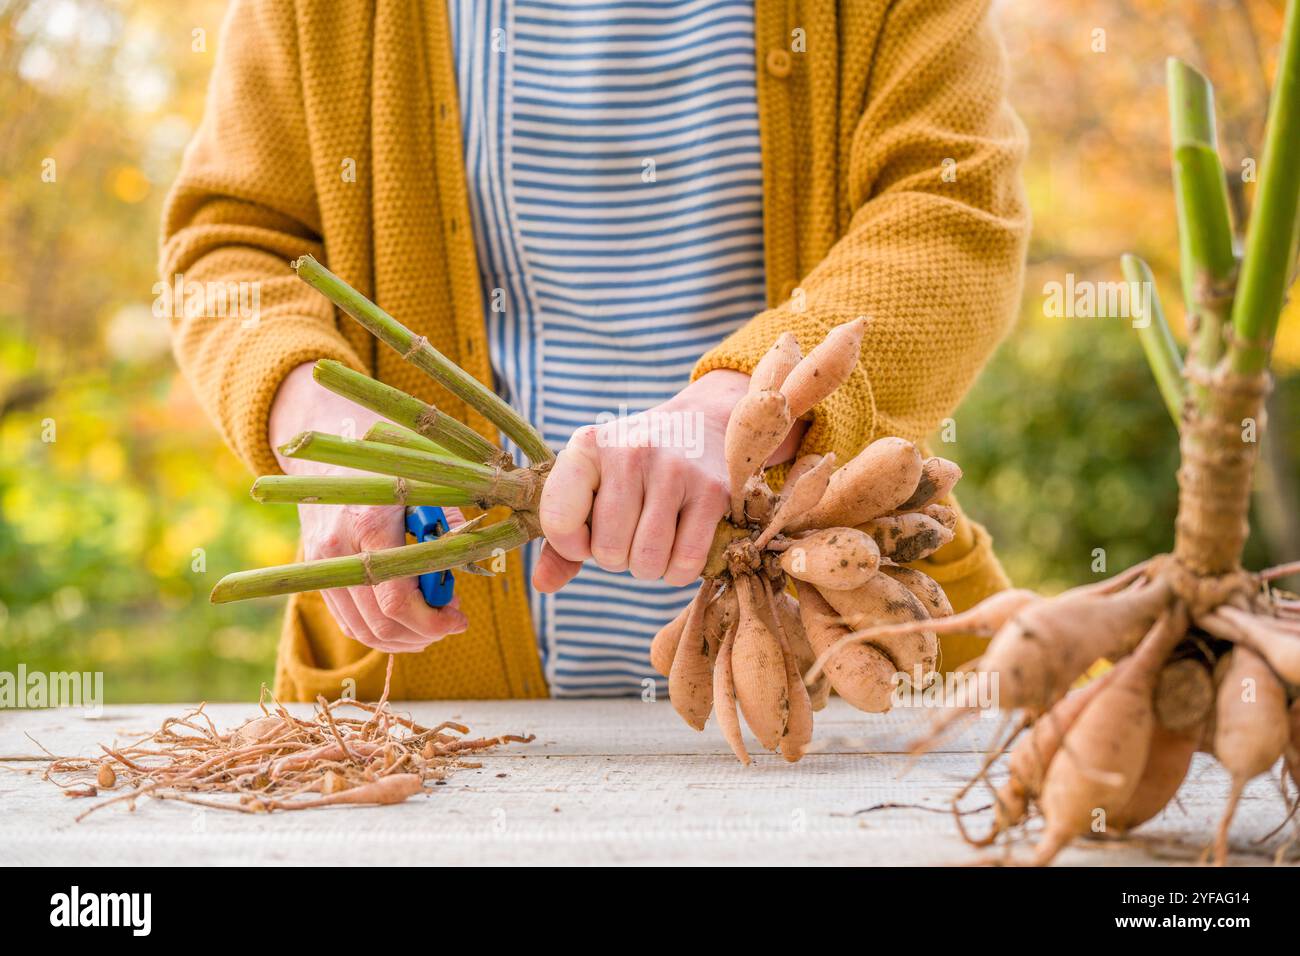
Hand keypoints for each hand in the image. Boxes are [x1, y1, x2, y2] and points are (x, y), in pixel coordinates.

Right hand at [269, 362, 468, 651]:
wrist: (326, 443)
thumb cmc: (387, 459)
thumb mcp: (427, 479)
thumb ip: (451, 521)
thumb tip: (476, 562)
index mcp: (371, 523)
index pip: (397, 598)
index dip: (433, 620)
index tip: (461, 620)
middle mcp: (339, 547)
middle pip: (380, 620)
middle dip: (423, 633)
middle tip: (452, 624)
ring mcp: (321, 560)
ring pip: (360, 628)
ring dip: (401, 639)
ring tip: (432, 628)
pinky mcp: (314, 567)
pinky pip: (345, 618)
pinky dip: (376, 630)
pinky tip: (404, 624)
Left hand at [534, 370, 805, 591]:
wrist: (701, 425)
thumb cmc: (632, 465)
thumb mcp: (590, 481)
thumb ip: (561, 533)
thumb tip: (544, 584)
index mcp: (588, 446)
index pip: (559, 522)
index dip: (572, 546)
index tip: (587, 535)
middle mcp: (631, 452)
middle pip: (608, 551)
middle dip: (616, 558)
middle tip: (629, 534)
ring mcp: (675, 470)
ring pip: (648, 561)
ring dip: (648, 567)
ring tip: (652, 539)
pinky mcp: (713, 492)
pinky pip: (686, 562)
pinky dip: (679, 571)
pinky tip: (679, 547)